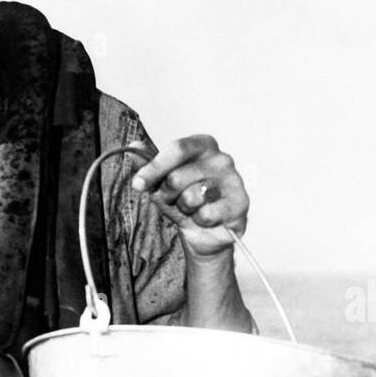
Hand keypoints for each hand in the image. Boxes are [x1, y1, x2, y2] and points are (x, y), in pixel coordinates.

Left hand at [128, 135, 248, 256]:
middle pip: (178, 176)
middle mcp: (222, 158)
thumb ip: (148, 165)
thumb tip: (135, 146)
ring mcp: (234, 180)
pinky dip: (199, 220)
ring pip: (191, 197)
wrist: (204, 232)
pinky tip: (205, 218)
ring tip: (191, 208)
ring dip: (184, 208)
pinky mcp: (240, 204)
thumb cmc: (184, 201)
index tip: (137, 184)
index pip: (178, 148)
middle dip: (167, 194)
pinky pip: (206, 214)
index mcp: (204, 145)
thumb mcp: (161, 182)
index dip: (155, 167)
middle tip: (173, 199)